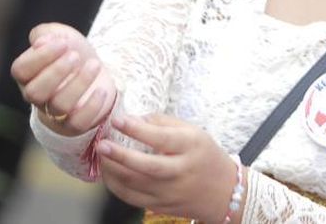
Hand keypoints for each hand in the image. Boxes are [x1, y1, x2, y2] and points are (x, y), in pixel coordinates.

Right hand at [11, 23, 116, 135]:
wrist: (96, 72)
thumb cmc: (73, 53)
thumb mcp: (60, 36)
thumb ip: (46, 33)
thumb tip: (42, 41)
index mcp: (29, 75)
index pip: (20, 70)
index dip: (39, 57)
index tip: (62, 43)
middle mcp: (38, 96)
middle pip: (34, 93)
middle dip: (56, 72)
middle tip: (75, 56)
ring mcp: (55, 113)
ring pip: (59, 105)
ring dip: (79, 83)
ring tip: (94, 64)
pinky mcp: (75, 124)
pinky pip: (77, 123)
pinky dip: (91, 107)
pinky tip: (102, 90)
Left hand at [98, 115, 240, 223]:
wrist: (223, 193)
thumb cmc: (206, 157)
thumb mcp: (195, 133)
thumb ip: (166, 123)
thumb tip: (136, 118)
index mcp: (192, 147)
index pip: (163, 138)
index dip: (138, 129)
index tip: (119, 120)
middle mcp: (181, 171)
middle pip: (147, 166)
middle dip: (120, 155)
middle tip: (102, 144)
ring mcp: (170, 192)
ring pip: (134, 184)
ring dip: (112, 169)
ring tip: (101, 155)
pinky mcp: (160, 206)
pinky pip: (131, 197)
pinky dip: (115, 185)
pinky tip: (109, 172)